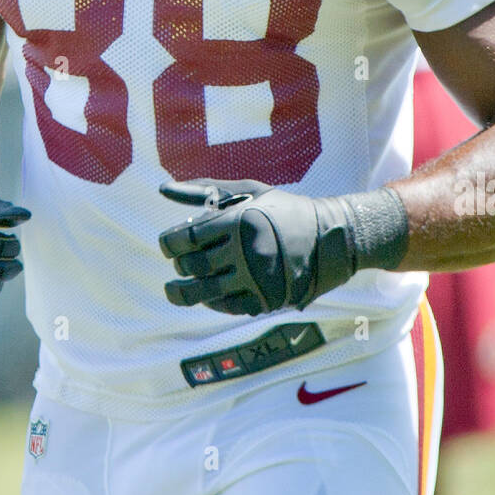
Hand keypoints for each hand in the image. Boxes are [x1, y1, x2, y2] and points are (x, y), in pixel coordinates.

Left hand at [158, 179, 355, 316]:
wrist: (331, 238)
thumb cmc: (285, 210)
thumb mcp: (249, 191)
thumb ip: (205, 190)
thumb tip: (163, 189)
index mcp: (239, 222)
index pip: (187, 238)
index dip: (169, 243)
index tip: (168, 244)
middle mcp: (245, 251)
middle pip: (192, 265)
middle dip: (179, 264)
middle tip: (179, 261)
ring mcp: (256, 279)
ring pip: (203, 292)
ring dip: (183, 291)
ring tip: (175, 289)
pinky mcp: (266, 300)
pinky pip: (226, 306)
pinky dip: (211, 301)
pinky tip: (208, 292)